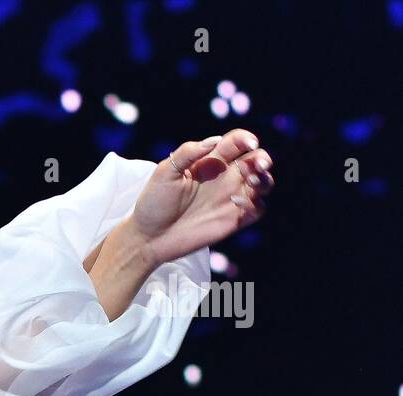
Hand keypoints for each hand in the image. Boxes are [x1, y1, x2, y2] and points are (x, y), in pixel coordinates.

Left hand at [126, 128, 274, 266]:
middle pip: (255, 161)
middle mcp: (224, 177)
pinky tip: (237, 204)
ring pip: (262, 184)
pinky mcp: (233, 220)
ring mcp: (230, 199)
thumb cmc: (153, 203)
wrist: (148, 238)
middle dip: (263, 159)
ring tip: (254, 181)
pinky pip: (257, 209)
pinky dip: (255, 204)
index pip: (236, 143)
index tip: (249, 143)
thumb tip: (213, 140)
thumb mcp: (165, 173)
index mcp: (209, 161)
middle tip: (259, 164)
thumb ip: (187, 154)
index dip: (246, 139)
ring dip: (266, 180)